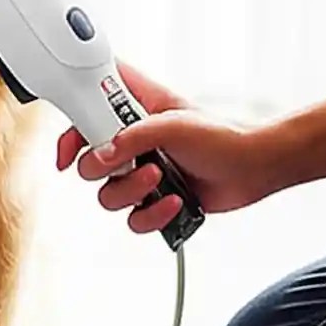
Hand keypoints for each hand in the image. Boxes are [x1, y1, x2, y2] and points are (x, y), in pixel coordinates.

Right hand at [56, 63, 284, 235]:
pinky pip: (133, 218)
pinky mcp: (154, 198)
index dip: (71, 124)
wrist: (255, 169)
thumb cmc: (224, 136)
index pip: (86, 107)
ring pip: (107, 193)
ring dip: (131, 190)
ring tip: (159, 178)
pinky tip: (174, 200)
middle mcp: (132, 140)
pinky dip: (152, 214)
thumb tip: (101, 156)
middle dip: (102, 167)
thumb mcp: (172, 125)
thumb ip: (131, 138)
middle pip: (88, 157)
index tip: (69, 146)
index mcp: (133, 108)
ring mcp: (142, 170)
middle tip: (123, 162)